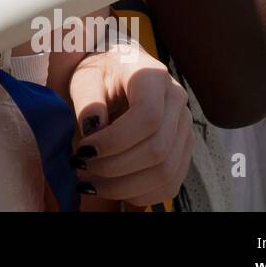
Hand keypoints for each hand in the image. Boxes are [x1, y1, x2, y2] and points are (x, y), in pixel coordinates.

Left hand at [68, 40, 193, 205]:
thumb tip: (93, 131)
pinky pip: (169, 183)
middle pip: (157, 149)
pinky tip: (112, 188)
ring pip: (165, 172)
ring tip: (90, 183)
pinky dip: (140, 194)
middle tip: (81, 169)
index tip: (84, 150)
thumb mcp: (84, 78)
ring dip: (124, 187)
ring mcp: (185, 127)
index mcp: (152, 76)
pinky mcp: (183, 149)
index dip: (115, 141)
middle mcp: (176, 101)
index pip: (147, 116)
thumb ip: (88, 102)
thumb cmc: (99, 73)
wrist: (118, 72)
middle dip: (114, 168)